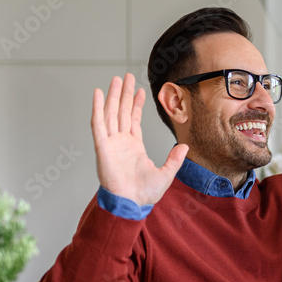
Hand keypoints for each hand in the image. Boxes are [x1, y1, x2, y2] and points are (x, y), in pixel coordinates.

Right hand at [91, 74, 187, 206]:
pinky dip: (97, 108)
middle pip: (121, 112)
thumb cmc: (144, 194)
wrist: (131, 203)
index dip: (135, 105)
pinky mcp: (102, 146)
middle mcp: (121, 142)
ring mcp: (110, 143)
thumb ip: (174, 159)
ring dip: (112, 96)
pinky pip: (98, 123)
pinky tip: (98, 94)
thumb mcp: (166, 174)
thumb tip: (184, 147)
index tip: (139, 91)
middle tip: (126, 77)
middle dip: (123, 94)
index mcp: (134, 147)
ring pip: (111, 113)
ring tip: (116, 79)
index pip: (133, 120)